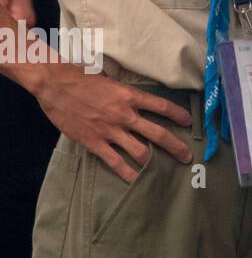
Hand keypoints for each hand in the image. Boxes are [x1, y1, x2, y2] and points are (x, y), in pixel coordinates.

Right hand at [34, 63, 192, 181]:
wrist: (56, 85)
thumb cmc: (83, 78)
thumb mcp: (112, 79)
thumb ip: (126, 91)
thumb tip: (136, 95)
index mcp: (130, 96)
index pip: (162, 106)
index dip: (178, 114)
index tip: (189, 121)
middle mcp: (125, 115)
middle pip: (158, 133)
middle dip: (176, 146)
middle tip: (187, 156)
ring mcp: (110, 130)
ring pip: (140, 150)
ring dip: (154, 162)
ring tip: (164, 170)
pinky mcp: (94, 142)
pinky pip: (115, 161)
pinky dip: (127, 172)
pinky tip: (136, 179)